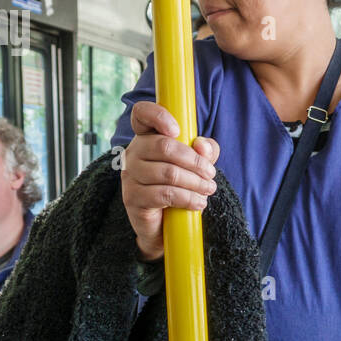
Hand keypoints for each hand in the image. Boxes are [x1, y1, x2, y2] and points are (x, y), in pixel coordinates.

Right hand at [120, 100, 218, 260]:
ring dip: (195, 182)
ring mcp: (129, 176)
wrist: (163, 226)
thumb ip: (205, 150)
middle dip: (195, 161)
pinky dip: (188, 198)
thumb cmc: (179, 187)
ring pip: (168, 173)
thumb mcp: (197, 164)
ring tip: (208, 190)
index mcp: (146, 137)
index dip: (158, 115)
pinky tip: (199, 203)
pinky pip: (164, 194)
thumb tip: (202, 146)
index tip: (177, 130)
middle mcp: (133, 153)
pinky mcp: (132, 198)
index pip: (142, 114)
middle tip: (211, 174)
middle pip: (164, 146)